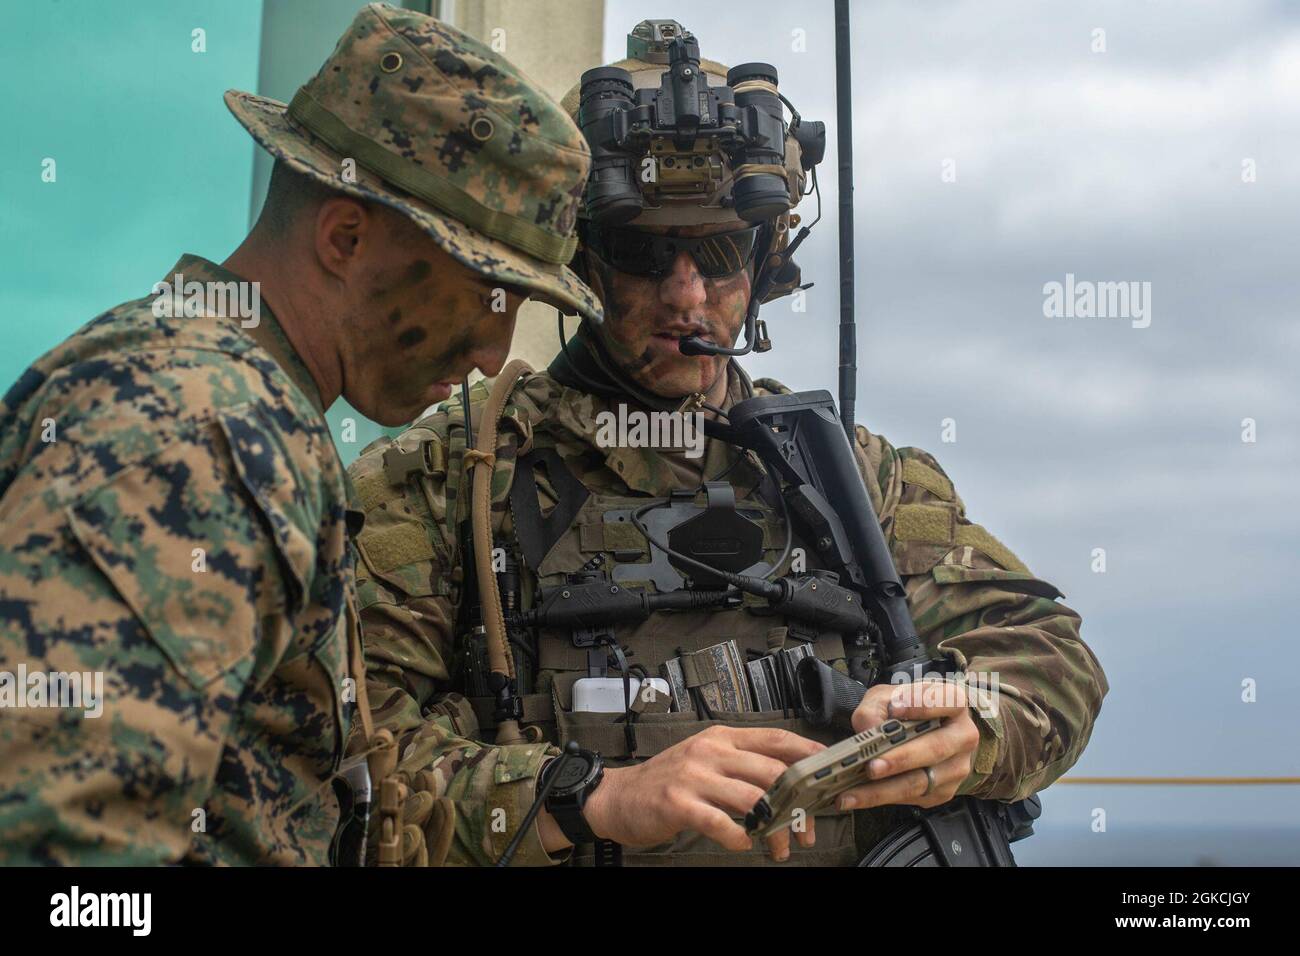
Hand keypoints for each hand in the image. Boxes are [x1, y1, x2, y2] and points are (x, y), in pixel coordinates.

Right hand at [552, 725, 824, 861]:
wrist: (619, 796)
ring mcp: (694, 775)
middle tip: (805, 829)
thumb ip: (741, 763)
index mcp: (722, 737)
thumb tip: (787, 777)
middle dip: (797, 803)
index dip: (808, 752)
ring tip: (778, 845)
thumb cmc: (668, 780)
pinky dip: (739, 837)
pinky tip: (743, 843)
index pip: (776, 738)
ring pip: (753, 798)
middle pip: (772, 771)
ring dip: (773, 827)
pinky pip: (721, 822)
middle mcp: (711, 751)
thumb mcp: (706, 759)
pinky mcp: (679, 803)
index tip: (829, 770)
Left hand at [834, 679, 980, 811]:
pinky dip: (883, 799)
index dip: (921, 705)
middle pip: (934, 749)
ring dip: (884, 790)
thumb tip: (869, 729)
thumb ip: (877, 707)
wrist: (928, 733)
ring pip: (921, 781)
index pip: (946, 701)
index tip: (895, 709)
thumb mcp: (889, 697)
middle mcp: (962, 736)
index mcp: (954, 703)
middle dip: (899, 759)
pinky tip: (858, 798)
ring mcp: (956, 767)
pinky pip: (912, 798)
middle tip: (871, 766)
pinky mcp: (943, 791)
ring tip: (853, 793)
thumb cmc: (907, 710)